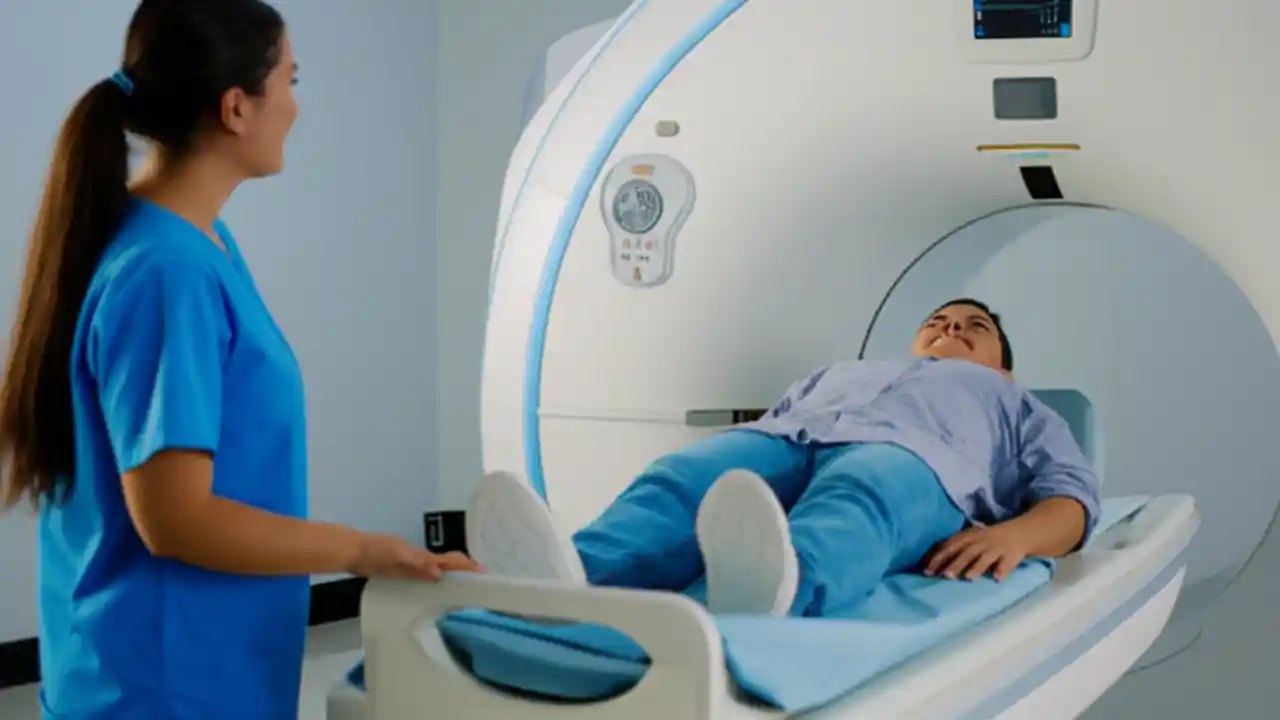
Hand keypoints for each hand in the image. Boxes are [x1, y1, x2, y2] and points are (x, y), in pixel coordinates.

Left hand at [349, 532, 482, 580]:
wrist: (348, 550)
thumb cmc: (372, 553)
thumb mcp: (394, 558)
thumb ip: (416, 564)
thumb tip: (439, 573)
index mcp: (419, 555)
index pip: (448, 561)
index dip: (465, 566)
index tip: (484, 573)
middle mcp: (416, 557)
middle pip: (445, 564)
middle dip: (462, 571)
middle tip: (478, 585)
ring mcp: (407, 562)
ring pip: (434, 569)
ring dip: (449, 577)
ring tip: (461, 591)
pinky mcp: (397, 569)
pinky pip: (421, 574)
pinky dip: (432, 580)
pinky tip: (430, 589)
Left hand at [924, 522, 1033, 582]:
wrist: (1019, 532)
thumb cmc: (986, 540)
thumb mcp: (968, 539)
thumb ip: (952, 549)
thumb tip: (927, 563)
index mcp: (968, 538)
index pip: (950, 547)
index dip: (938, 559)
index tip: (927, 572)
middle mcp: (981, 542)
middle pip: (966, 553)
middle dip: (956, 564)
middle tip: (945, 576)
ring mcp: (996, 548)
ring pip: (985, 558)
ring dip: (977, 567)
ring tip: (968, 578)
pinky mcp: (1011, 556)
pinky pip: (1006, 563)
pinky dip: (1002, 570)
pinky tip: (997, 579)